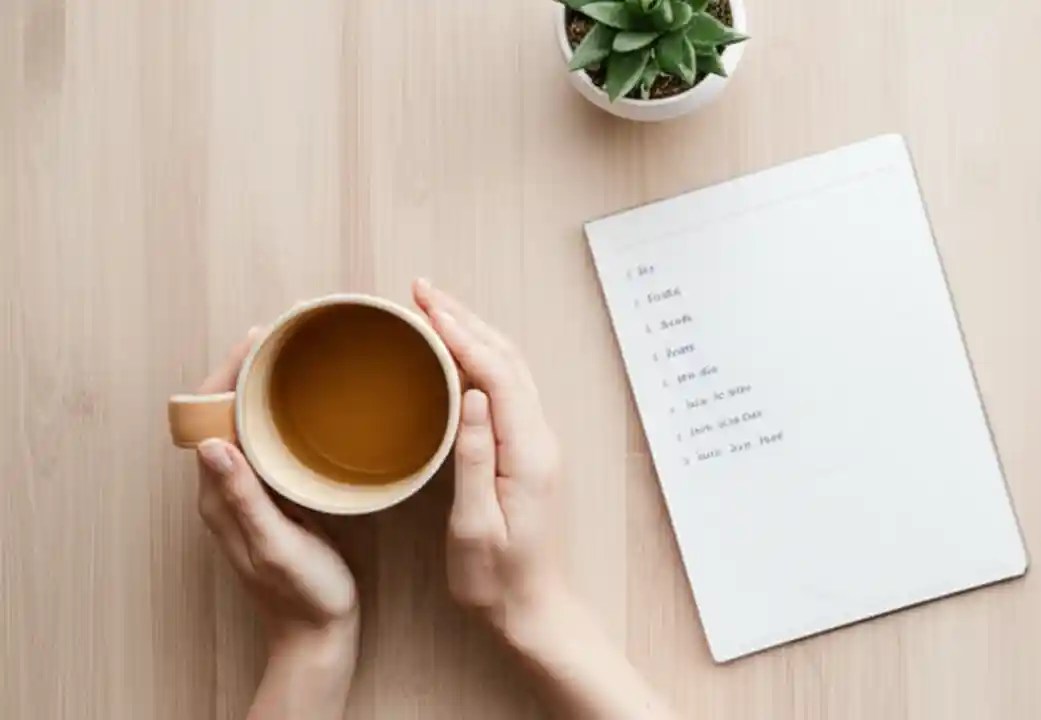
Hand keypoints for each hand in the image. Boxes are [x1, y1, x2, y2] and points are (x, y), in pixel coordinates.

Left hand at [192, 330, 357, 719]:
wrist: (317, 636)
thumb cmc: (304, 596)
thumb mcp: (277, 547)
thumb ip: (244, 498)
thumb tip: (211, 444)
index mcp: (220, 494)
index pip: (209, 416)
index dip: (228, 373)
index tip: (260, 341)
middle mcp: (226, 487)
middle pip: (223, 412)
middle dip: (245, 368)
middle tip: (283, 333)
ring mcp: (247, 492)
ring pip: (244, 422)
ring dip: (260, 385)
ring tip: (292, 354)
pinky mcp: (270, 497)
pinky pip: (264, 440)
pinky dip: (277, 410)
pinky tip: (304, 402)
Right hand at [414, 280, 676, 719]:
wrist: (534, 610)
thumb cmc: (497, 580)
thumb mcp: (475, 526)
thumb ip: (474, 458)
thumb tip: (470, 395)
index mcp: (528, 452)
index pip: (495, 372)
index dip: (460, 332)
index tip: (424, 303)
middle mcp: (539, 439)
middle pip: (506, 358)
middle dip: (464, 318)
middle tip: (420, 290)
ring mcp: (536, 444)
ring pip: (508, 370)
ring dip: (474, 333)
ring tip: (433, 309)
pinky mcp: (527, 453)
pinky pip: (505, 390)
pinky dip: (479, 360)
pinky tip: (454, 355)